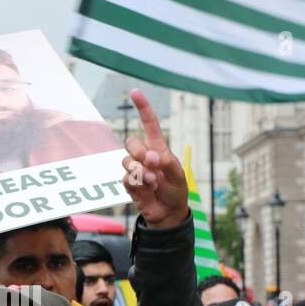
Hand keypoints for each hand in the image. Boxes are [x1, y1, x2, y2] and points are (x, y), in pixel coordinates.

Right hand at [122, 89, 189, 228]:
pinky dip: (137, 183)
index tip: (135, 92)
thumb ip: (167, 163)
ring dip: (139, 170)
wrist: (169, 213)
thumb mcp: (179, 174)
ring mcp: (135, 170)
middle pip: (131, 141)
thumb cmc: (176, 190)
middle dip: (138, 150)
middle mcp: (144, 156)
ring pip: (126, 160)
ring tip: (152, 181)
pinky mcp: (129, 184)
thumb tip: (151, 156)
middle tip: (152, 162)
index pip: (149, 124)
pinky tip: (148, 188)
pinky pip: (126, 177)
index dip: (143, 108)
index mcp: (158, 147)